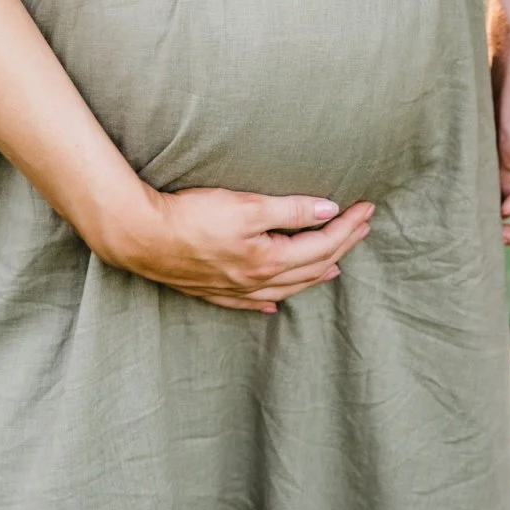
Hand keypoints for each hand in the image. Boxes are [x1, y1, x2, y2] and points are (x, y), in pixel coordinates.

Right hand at [100, 186, 375, 310]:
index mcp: (268, 260)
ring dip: (314, 274)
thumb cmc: (192, 217)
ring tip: (334, 264)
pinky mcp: (213, 291)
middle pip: (311, 267)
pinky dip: (271, 300)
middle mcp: (256, 282)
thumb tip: (329, 209)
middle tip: (363, 226)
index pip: (322, 244)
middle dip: (341, 245)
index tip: (367, 206)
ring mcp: (234, 290)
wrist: (142, 237)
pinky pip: (251, 303)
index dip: (348, 226)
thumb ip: (290, 210)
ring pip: (286, 288)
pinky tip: (275, 303)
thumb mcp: (246, 206)